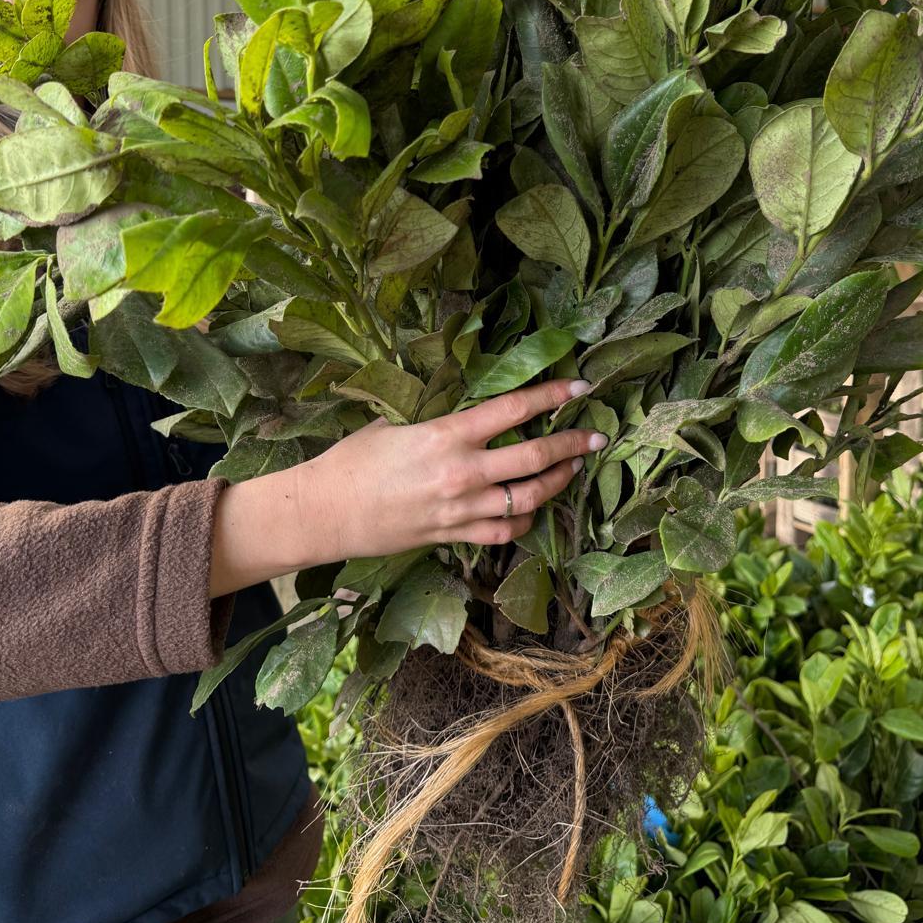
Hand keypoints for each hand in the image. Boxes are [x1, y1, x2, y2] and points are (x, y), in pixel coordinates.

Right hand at [209, 379, 606, 597]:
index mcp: (446, 434)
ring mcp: (461, 508)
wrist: (325, 513)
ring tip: (573, 467)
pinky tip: (534, 507)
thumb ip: (436, 418)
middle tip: (597, 434)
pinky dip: (526, 519)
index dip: (551, 396)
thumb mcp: (394, 424)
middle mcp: (462, 471)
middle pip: (534, 455)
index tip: (579, 387)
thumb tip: (465, 407)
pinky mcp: (454, 536)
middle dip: (572, 443)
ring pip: (529, 497)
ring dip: (557, 480)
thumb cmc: (352, 461)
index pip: (513, 408)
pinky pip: (505, 530)